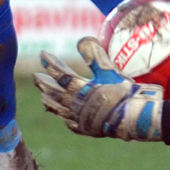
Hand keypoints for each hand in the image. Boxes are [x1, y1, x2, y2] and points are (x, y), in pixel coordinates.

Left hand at [34, 37, 165, 140]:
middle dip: (45, 84)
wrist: (133, 118)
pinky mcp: (86, 130)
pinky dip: (65, 118)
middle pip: (56, 93)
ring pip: (59, 109)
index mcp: (81, 89)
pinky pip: (71, 123)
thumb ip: (95, 56)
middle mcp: (76, 105)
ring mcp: (79, 119)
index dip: (51, 64)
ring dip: (50, 101)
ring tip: (43, 96)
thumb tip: (81, 40)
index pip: (61, 74)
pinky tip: (65, 118)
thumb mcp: (109, 71)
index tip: (43, 54)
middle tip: (36, 77)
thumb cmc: (123, 93)